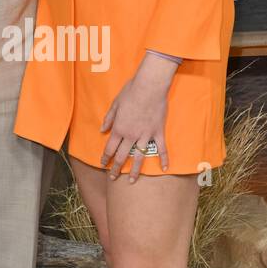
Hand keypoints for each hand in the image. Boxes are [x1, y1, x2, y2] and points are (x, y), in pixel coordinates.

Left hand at [100, 53, 176, 179]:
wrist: (149, 86)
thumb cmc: (131, 92)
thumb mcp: (115, 104)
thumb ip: (109, 118)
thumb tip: (102, 129)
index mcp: (119, 128)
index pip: (110, 148)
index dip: (105, 158)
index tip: (103, 164)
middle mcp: (131, 135)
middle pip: (122, 156)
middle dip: (116, 169)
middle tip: (113, 178)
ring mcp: (145, 135)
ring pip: (139, 157)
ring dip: (135, 170)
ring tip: (132, 180)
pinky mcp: (158, 132)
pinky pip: (162, 149)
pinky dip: (164, 159)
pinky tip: (164, 168)